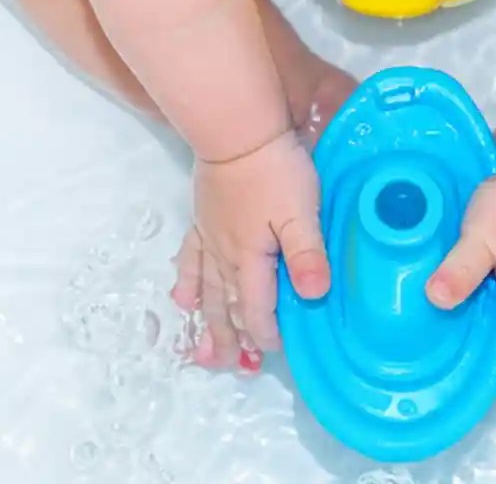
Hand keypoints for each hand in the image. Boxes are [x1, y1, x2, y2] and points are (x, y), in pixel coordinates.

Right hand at [171, 131, 329, 367]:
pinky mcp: (203, 218)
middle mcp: (225, 255)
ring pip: (207, 289)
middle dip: (232, 338)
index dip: (266, 331)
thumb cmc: (274, 170)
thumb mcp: (301, 212)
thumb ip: (306, 255)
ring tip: (204, 349)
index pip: (257, 307)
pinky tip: (182, 297)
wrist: (236, 131)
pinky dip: (188, 282)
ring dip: (208, 321)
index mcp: (250, 258)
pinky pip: (191, 259)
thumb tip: (313, 296)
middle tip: (234, 365)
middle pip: (227, 305)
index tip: (274, 350)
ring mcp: (210, 237)